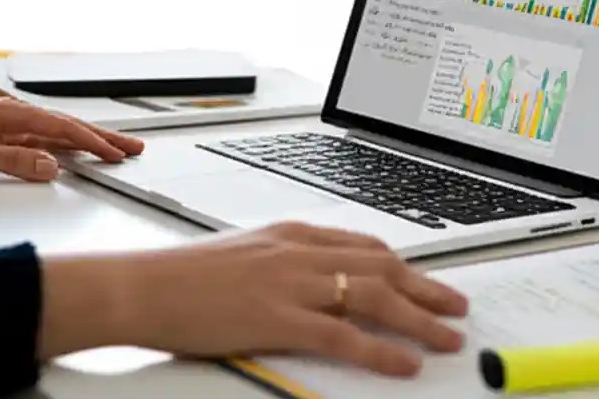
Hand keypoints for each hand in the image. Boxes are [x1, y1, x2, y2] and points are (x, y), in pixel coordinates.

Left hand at [0, 97, 143, 180]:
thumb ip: (14, 161)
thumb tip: (52, 165)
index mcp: (10, 114)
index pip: (62, 128)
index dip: (91, 143)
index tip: (115, 155)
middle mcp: (16, 116)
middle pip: (69, 126)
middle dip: (104, 137)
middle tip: (134, 147)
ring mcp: (13, 126)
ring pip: (61, 134)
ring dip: (90, 141)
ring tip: (118, 148)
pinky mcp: (7, 138)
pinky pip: (46, 141)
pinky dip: (69, 147)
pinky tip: (81, 153)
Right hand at [39, 222, 468, 375]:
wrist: (142, 286)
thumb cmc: (183, 277)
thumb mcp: (244, 255)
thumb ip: (285, 263)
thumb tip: (316, 280)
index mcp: (291, 235)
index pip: (363, 245)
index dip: (403, 265)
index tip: (426, 279)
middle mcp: (298, 252)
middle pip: (381, 266)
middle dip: (425, 288)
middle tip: (455, 307)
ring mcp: (290, 283)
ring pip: (373, 295)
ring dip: (419, 318)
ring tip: (446, 337)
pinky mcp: (277, 318)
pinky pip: (344, 336)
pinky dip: (381, 350)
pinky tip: (405, 363)